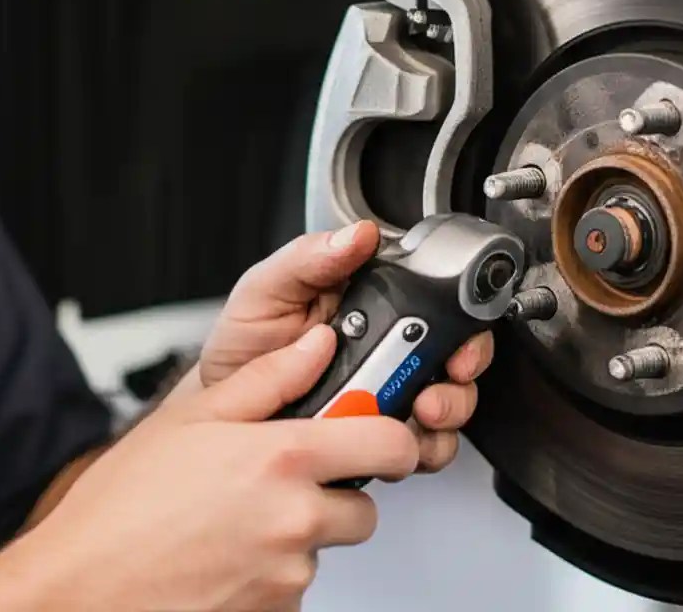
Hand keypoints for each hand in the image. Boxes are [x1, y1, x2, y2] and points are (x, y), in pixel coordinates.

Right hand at [0, 325, 419, 611]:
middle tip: (281, 487)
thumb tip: (316, 348)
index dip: (389, 437)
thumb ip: (268, 379)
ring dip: (296, 537)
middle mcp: (296, 519)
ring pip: (324, 548)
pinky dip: (270, 576)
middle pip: (365, 507)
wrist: (77, 589)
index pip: (390, 443)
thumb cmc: (119, 510)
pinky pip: (294, 589)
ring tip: (234, 524)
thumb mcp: (190, 419)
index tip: (378, 435)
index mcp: (284, 458)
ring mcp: (288, 574)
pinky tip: (225, 559)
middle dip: (335, 496)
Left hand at [198, 220, 493, 471]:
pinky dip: (425, 448)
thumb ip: (309, 258)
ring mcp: (389, 390)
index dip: (460, 317)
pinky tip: (402, 447)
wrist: (220, 415)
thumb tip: (358, 234)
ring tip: (418, 417)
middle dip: (462, 374)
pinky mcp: (380, 434)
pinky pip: (423, 444)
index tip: (457, 341)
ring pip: (449, 401)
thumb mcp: (266, 289)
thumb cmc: (243, 347)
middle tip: (440, 386)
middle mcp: (389, 344)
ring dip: (447, 412)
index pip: (437, 297)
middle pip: (457, 352)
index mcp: (371, 299)